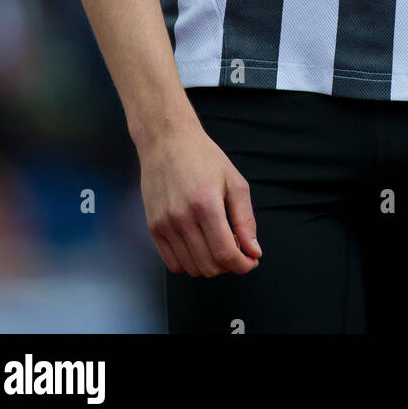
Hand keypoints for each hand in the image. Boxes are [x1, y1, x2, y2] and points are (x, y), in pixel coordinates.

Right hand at [138, 115, 261, 276]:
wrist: (167, 141)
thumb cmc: (203, 157)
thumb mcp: (234, 182)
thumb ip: (245, 219)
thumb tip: (253, 251)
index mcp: (206, 204)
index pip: (225, 253)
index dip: (243, 264)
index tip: (251, 261)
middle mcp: (182, 217)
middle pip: (209, 265)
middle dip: (229, 265)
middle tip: (237, 251)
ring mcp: (164, 224)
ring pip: (191, 267)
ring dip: (210, 265)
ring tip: (218, 245)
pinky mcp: (153, 227)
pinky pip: (172, 262)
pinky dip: (190, 262)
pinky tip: (199, 246)